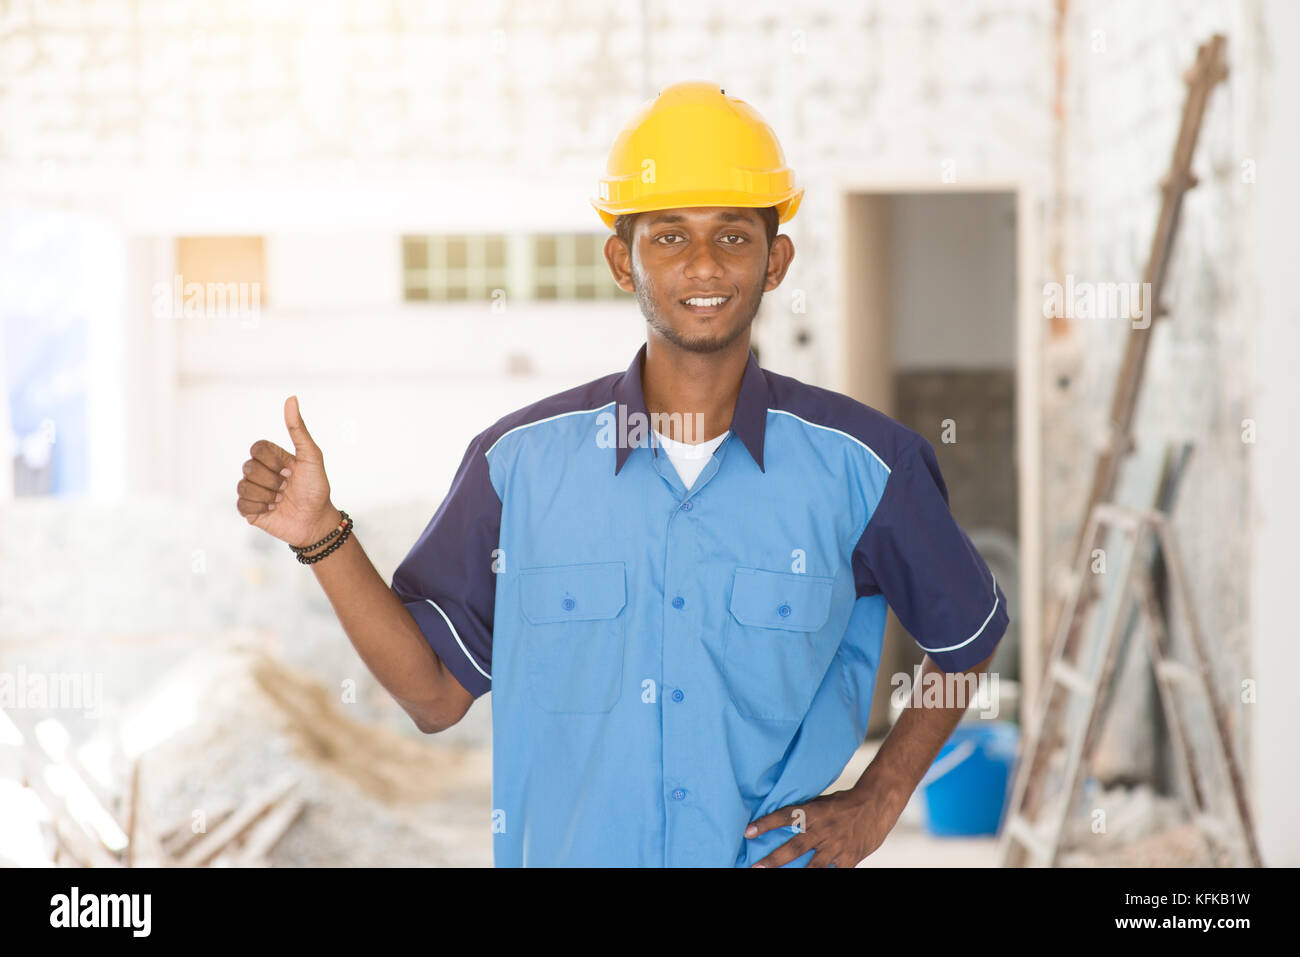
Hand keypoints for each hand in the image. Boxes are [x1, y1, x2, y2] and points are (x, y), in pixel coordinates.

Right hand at [236, 395, 337, 546]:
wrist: (316, 522)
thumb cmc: (317, 489)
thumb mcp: (311, 457)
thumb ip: (298, 429)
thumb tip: (291, 398)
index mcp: (274, 457)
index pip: (256, 448)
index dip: (272, 460)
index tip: (290, 468)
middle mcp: (261, 472)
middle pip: (248, 466)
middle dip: (272, 480)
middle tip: (287, 487)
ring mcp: (254, 491)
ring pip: (244, 486)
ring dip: (268, 495)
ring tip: (281, 500)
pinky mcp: (249, 510)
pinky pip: (241, 503)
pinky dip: (260, 507)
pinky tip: (273, 510)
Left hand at [744, 786, 900, 867]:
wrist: (877, 803)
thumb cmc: (846, 802)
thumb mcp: (823, 802)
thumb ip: (806, 814)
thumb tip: (783, 822)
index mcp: (815, 811)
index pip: (786, 816)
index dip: (766, 824)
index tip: (748, 831)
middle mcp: (823, 829)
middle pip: (795, 847)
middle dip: (774, 859)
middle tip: (756, 867)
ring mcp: (836, 845)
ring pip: (812, 865)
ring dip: (793, 874)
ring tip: (775, 877)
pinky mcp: (849, 858)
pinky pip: (833, 873)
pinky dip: (822, 876)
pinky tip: (809, 880)